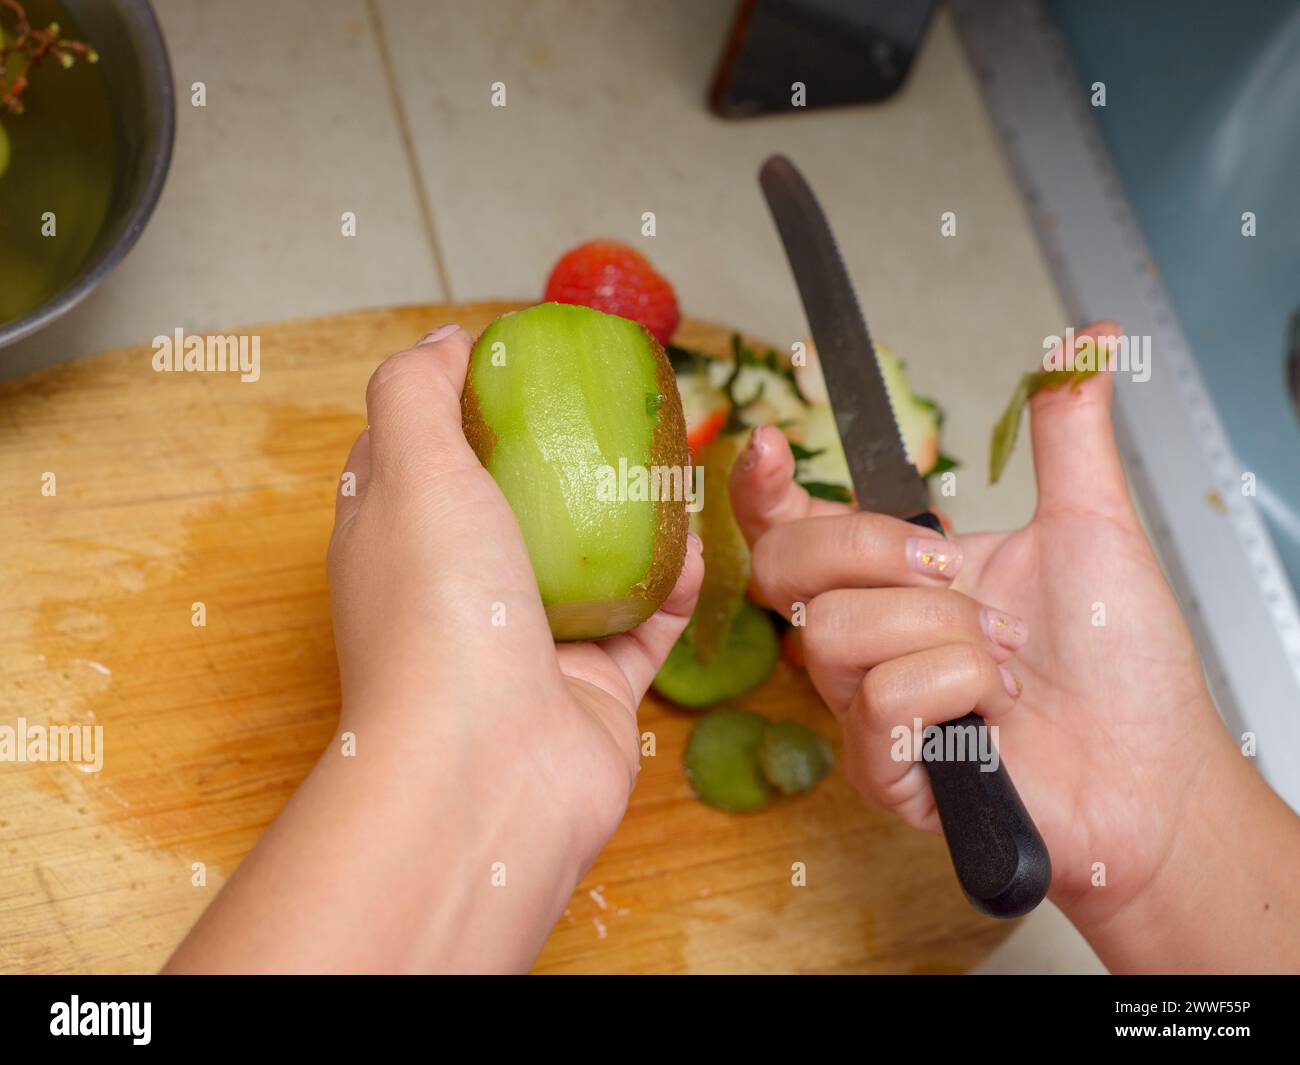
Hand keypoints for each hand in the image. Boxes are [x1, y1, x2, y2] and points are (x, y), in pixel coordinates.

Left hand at [328, 325, 701, 864]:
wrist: (490, 770)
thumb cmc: (440, 616)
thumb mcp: (410, 470)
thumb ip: (415, 393)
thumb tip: (447, 341)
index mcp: (400, 540)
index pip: (424, 454)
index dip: (466, 405)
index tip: (523, 369)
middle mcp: (459, 590)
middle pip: (519, 504)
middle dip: (571, 462)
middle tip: (622, 420)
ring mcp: (528, 642)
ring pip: (593, 564)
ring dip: (636, 525)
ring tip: (674, 485)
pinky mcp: (593, 685)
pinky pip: (646, 623)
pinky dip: (675, 590)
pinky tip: (694, 560)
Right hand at [730, 322, 1299, 970]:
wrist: (1152, 764)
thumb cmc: (1119, 659)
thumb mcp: (1091, 525)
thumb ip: (1066, 432)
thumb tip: (1084, 340)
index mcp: (895, 574)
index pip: (793, 523)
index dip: (762, 485)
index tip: (771, 445)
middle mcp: (865, 634)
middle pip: (784, 564)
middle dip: (871, 549)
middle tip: (952, 572)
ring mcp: (863, 703)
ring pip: (838, 631)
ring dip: (944, 633)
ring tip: (1004, 661)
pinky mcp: (879, 766)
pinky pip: (882, 697)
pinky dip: (960, 688)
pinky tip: (996, 713)